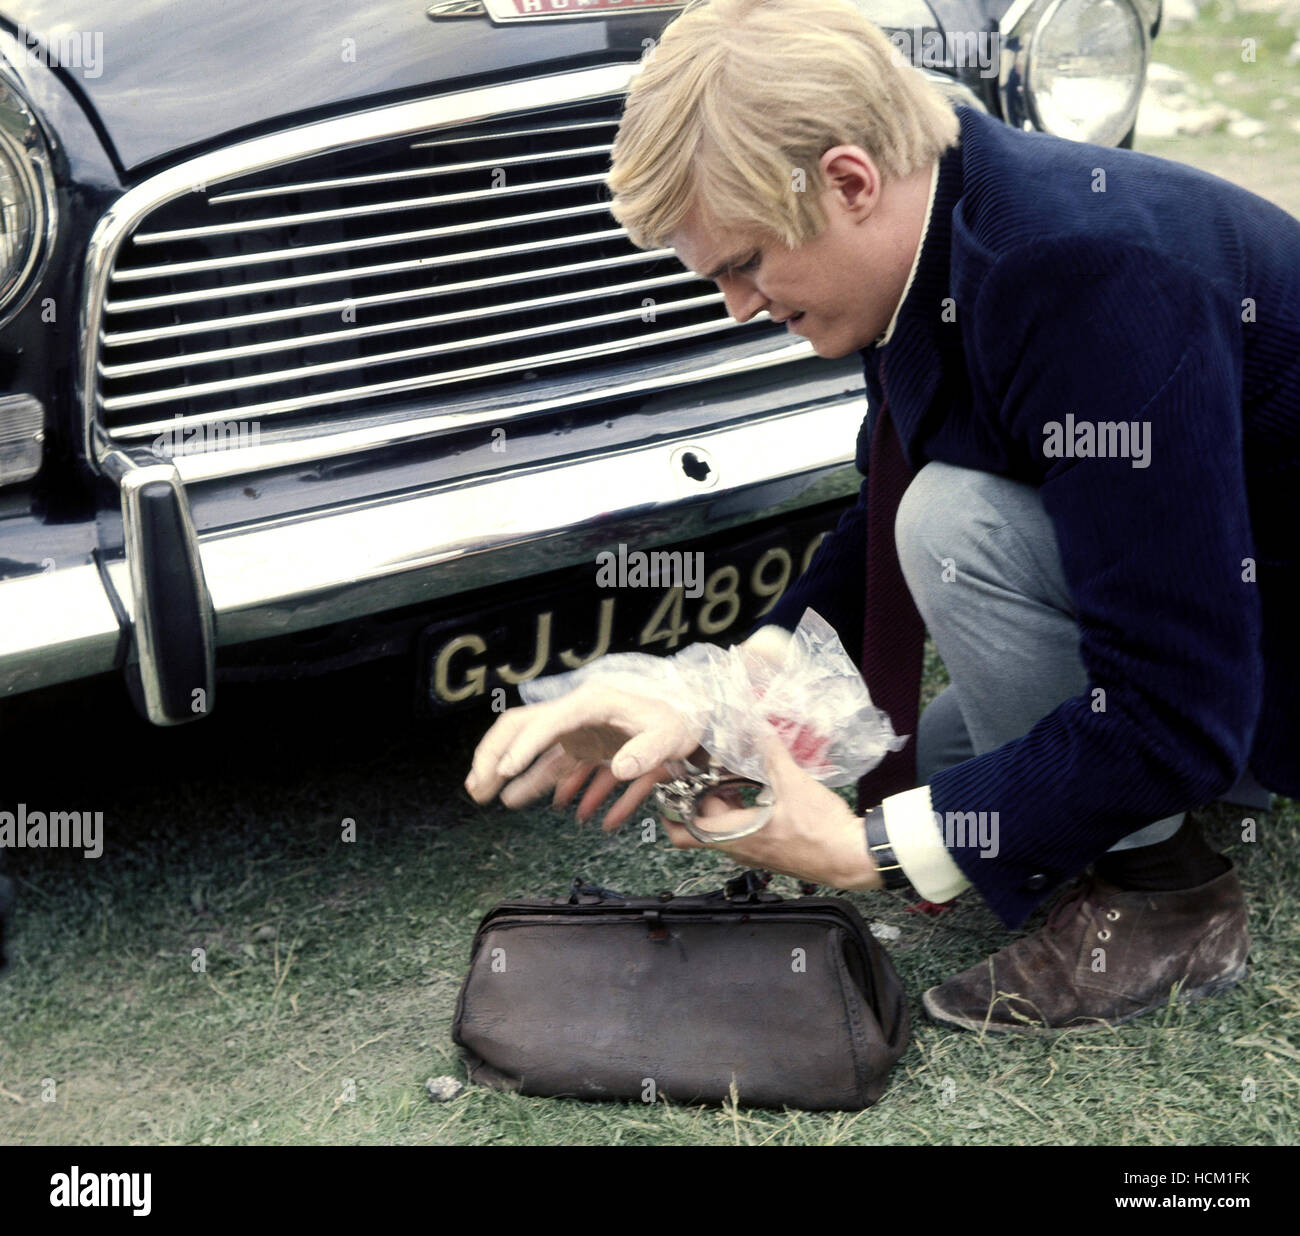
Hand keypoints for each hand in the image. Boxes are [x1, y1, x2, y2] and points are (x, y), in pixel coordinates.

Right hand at [464, 681, 703, 828]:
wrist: (695, 713)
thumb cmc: (683, 718)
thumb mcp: (670, 734)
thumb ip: (647, 751)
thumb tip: (621, 767)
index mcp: (592, 702)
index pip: (547, 722)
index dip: (524, 747)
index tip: (506, 771)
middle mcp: (578, 713)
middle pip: (524, 728)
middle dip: (496, 755)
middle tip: (476, 786)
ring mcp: (580, 731)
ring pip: (535, 749)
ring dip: (510, 773)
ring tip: (487, 798)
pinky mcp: (587, 747)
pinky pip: (559, 767)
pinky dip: (545, 785)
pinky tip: (537, 803)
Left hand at [659, 734, 882, 890]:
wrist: (851, 856)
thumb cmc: (821, 830)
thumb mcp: (792, 782)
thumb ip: (769, 751)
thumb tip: (755, 725)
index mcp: (734, 835)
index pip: (683, 830)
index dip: (669, 807)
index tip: (668, 783)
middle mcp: (738, 847)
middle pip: (701, 823)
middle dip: (696, 796)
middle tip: (696, 769)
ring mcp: (753, 850)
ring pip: (721, 826)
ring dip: (719, 801)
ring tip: (724, 772)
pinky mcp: (769, 849)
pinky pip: (741, 829)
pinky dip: (738, 808)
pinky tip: (753, 786)